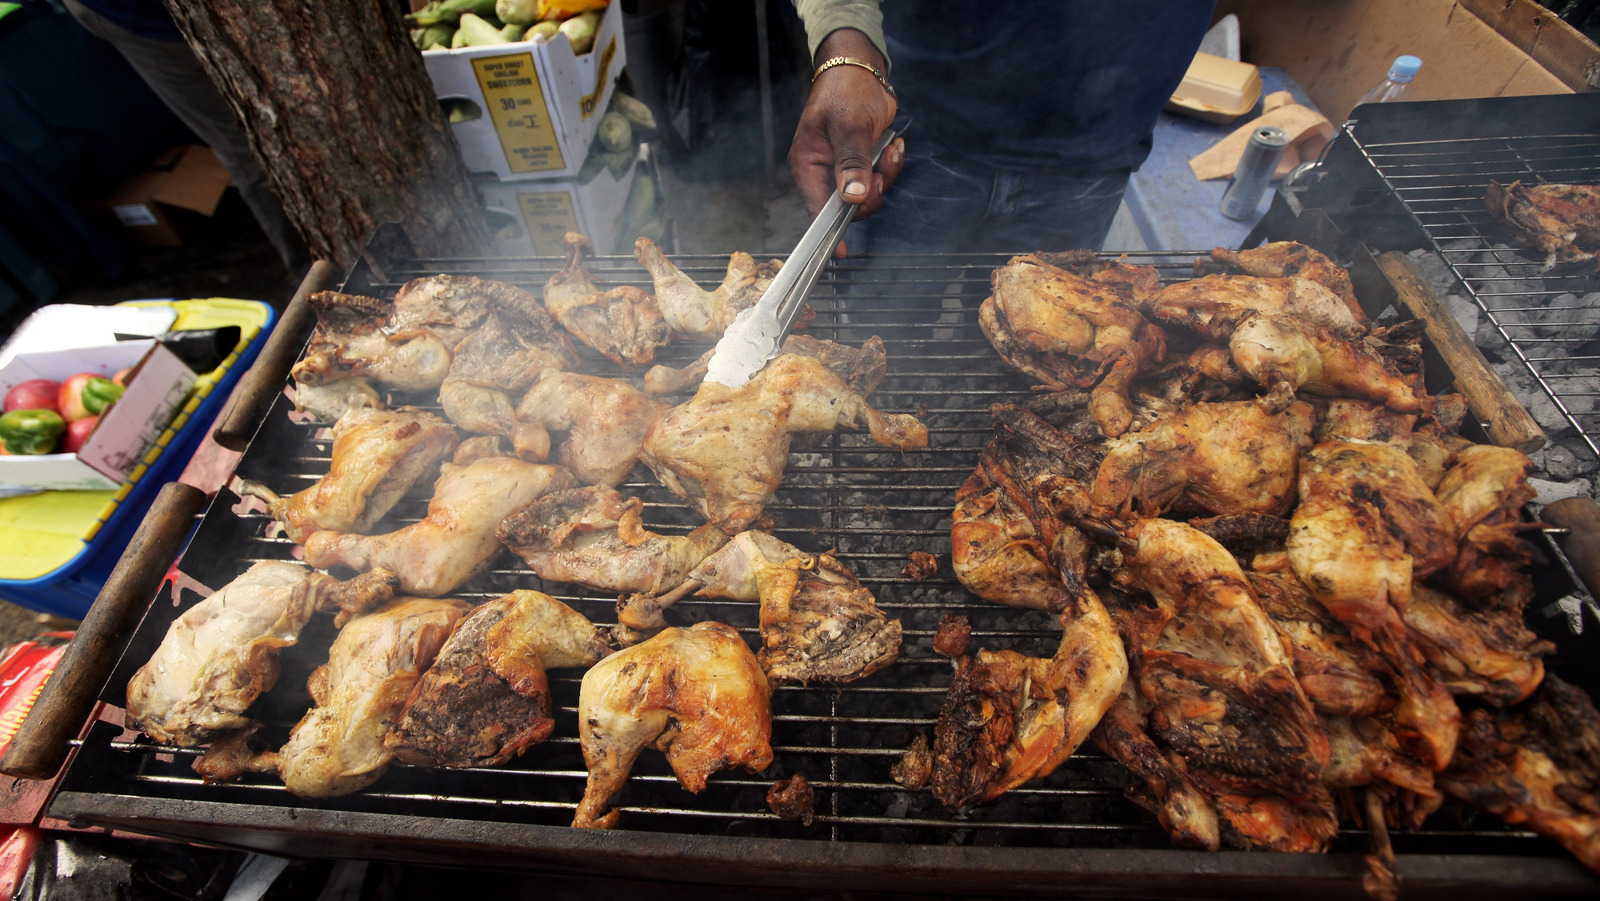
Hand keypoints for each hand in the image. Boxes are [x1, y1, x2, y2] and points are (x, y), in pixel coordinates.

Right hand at [787, 29, 901, 256]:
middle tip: (880, 173)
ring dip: (885, 177)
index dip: (829, 231)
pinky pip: (878, 180)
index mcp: (808, 164)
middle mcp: (823, 171)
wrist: (860, 70)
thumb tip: (852, 197)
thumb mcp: (849, 126)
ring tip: (891, 151)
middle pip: (847, 207)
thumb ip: (852, 162)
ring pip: (867, 196)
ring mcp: (843, 169)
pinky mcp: (861, 164)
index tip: (840, 251)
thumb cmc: (845, 92)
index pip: (816, 207)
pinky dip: (890, 168)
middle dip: (870, 194)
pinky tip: (895, 147)